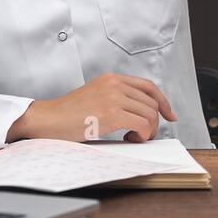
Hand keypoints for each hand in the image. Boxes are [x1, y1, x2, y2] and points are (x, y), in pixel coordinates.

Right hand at [7, 71, 177, 142]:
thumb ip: (115, 98)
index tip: (169, 115)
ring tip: (132, 138)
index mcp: (111, 78)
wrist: (48, 119)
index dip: (163, 101)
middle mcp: (114, 84)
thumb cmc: (67, 114)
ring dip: (147, 131)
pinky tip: (129, 139)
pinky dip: (142, 135)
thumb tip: (139, 112)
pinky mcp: (112, 113)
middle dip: (153, 122)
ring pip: (150, 114)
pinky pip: (142, 124)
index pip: (148, 86)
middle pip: (151, 102)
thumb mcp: (94, 96)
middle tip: (141, 135)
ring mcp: (114, 97)